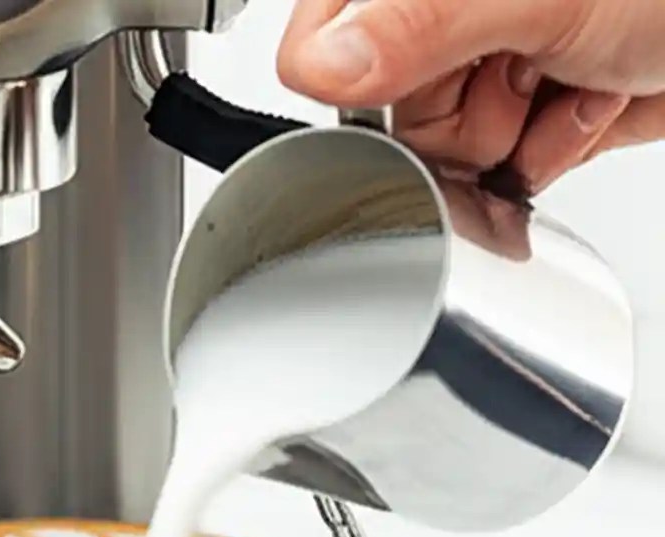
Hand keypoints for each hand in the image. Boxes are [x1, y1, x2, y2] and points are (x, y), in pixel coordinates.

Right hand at [277, 0, 664, 193]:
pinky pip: (506, 155)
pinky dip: (551, 146)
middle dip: (462, 109)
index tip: (438, 75)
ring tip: (571, 82)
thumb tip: (317, 65)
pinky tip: (587, 101)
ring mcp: (498, 48)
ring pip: (448, 139)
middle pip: (390, 101)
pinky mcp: (541, 93)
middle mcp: (454, 11)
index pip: (329, 37)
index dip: (368, 79)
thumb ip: (419, 23)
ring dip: (516, 131)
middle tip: (525, 74)